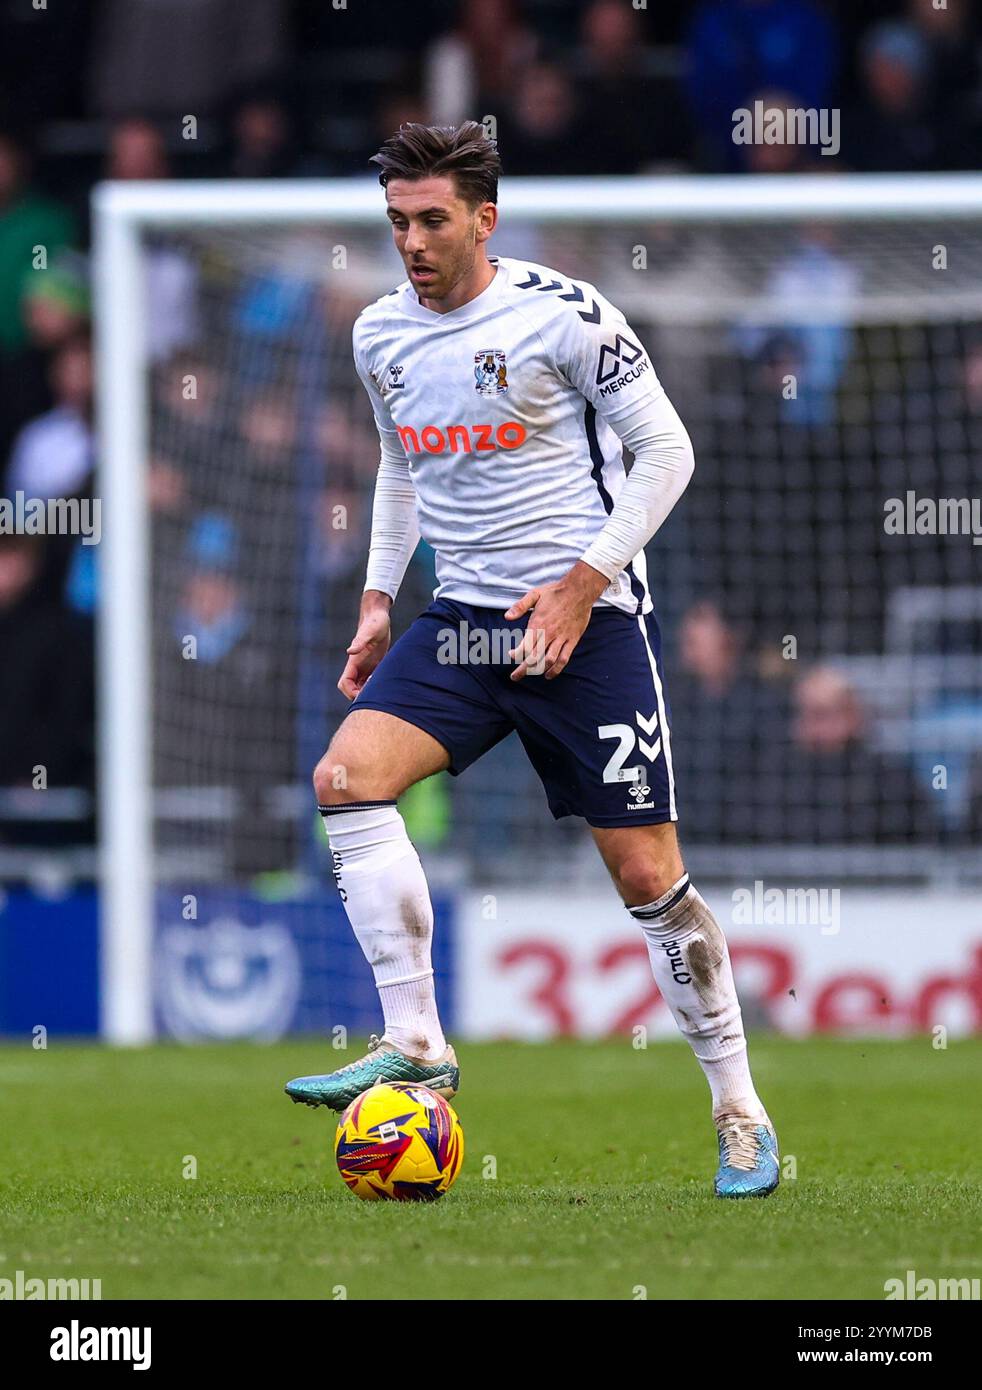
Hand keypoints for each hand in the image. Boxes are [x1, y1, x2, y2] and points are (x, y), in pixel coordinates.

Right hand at [337, 592, 391, 699]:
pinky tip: (387, 681)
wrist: (379, 616)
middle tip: (378, 692)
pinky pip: (370, 682)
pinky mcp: (373, 665)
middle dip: (361, 695)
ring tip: (383, 686)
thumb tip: (349, 651)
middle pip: (351, 689)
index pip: (344, 683)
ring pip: (361, 687)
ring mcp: (365, 666)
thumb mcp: (370, 631)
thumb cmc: (375, 622)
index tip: (365, 692)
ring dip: (369, 692)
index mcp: (354, 661)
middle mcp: (357, 666)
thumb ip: (360, 641)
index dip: (351, 692)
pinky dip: (376, 686)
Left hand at [504, 561, 608, 680]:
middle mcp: (548, 634)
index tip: (511, 655)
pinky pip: (564, 658)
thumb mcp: (534, 594)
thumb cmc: (556, 592)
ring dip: (539, 671)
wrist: (579, 590)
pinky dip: (556, 669)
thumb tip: (507, 617)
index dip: (516, 654)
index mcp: (537, 624)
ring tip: (531, 674)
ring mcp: (561, 638)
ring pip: (548, 661)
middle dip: (522, 670)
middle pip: (534, 658)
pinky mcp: (572, 640)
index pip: (524, 646)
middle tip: (515, 677)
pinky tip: (549, 674)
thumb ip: (520, 607)